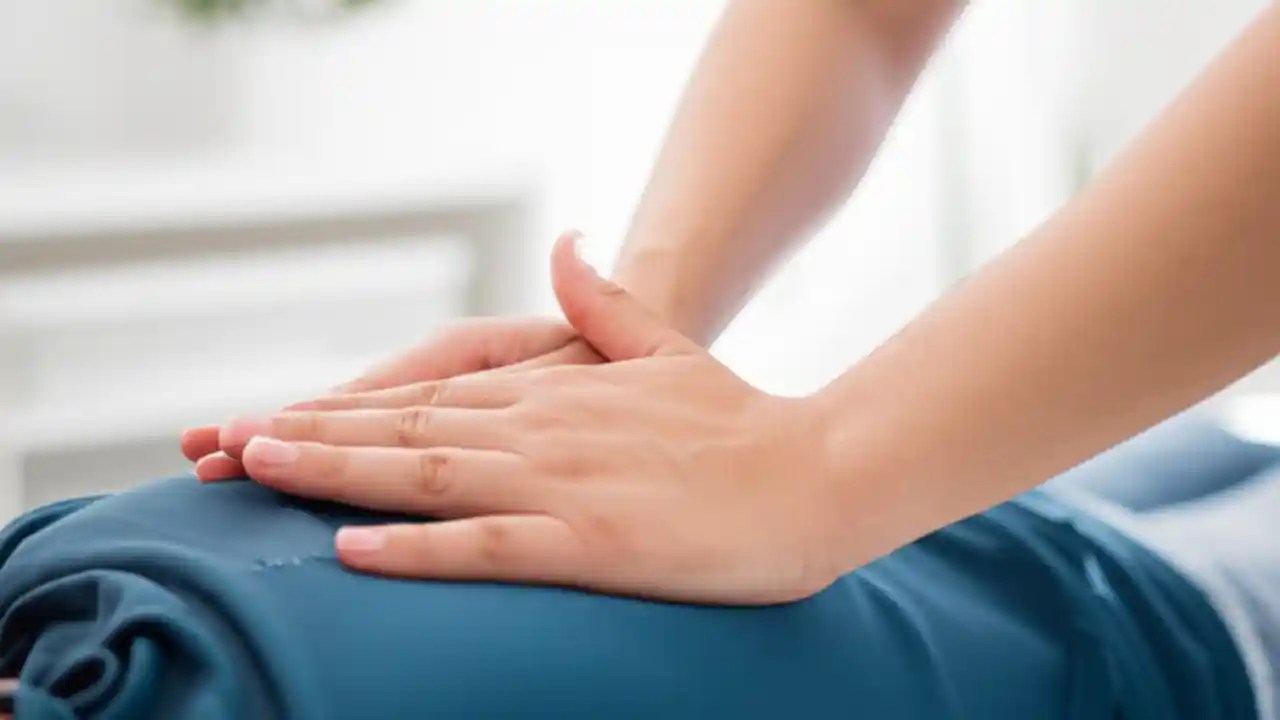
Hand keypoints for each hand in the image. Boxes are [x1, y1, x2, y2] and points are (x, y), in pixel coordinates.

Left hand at [216, 235, 845, 603]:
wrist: (818, 470)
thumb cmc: (741, 420)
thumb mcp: (665, 346)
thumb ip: (603, 300)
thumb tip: (566, 241)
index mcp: (554, 392)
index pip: (428, 399)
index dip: (347, 411)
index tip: (280, 417)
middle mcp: (544, 430)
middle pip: (409, 431)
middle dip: (316, 438)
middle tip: (231, 445)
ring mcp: (564, 484)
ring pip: (430, 475)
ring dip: (339, 473)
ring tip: (262, 469)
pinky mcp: (594, 542)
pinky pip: (490, 546)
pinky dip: (419, 547)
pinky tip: (354, 550)